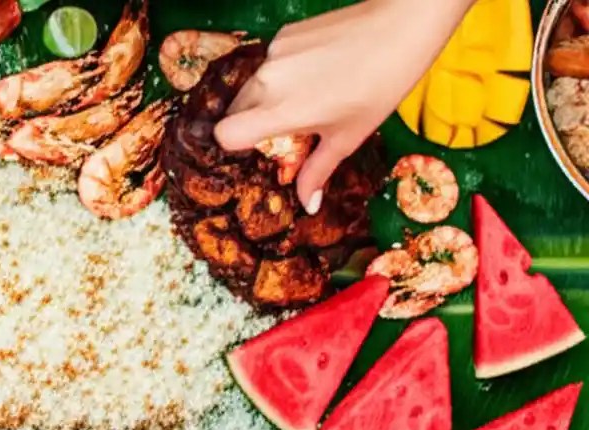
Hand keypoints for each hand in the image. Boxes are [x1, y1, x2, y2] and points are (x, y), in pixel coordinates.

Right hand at [214, 0, 473, 212]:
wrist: (403, 27)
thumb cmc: (380, 85)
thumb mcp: (347, 137)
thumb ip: (317, 172)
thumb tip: (308, 204)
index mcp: (279, 110)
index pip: (225, 134)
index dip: (234, 145)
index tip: (254, 148)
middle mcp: (267, 79)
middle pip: (235, 111)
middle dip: (253, 122)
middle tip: (287, 127)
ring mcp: (274, 53)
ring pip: (253, 85)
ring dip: (269, 97)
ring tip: (309, 95)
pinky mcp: (284, 35)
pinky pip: (270, 62)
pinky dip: (284, 72)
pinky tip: (317, 70)